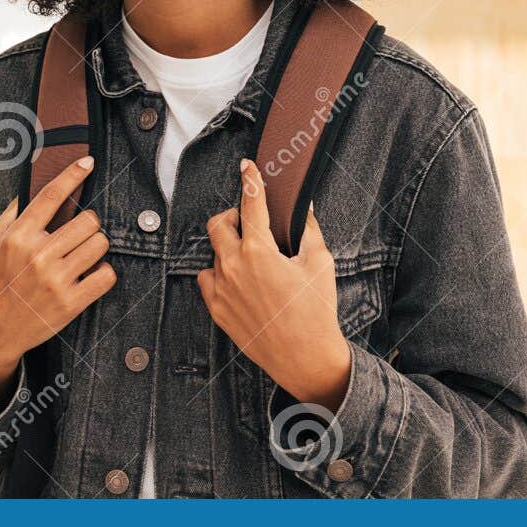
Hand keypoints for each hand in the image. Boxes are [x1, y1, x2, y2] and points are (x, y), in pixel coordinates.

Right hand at [0, 156, 114, 407]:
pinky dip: (103, 272)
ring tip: (82, 254)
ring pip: (100, 244)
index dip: (73, 174)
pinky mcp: (71, 304)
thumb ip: (11, 215)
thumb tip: (32, 188)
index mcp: (17, 236)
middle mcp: (38, 255)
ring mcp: (56, 280)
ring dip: (95, 246)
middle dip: (87, 223)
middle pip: (88, 220)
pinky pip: (107, 275)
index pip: (52, 195)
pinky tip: (89, 274)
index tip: (88, 162)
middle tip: (78, 233)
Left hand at [198, 158, 351, 412]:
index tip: (247, 166)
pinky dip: (219, 274)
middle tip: (249, 223)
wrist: (305, 359)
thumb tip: (305, 208)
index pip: (251, 204)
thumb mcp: (320, 264)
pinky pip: (206, 280)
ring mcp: (221, 290)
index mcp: (260, 252)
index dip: (250, 180)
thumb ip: (308, 230)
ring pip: (212, 253)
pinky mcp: (217, 310)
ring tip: (250, 260)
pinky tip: (240, 280)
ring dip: (227, 249)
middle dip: (233, 217)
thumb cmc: (316, 313)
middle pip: (218, 224)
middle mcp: (234, 268)